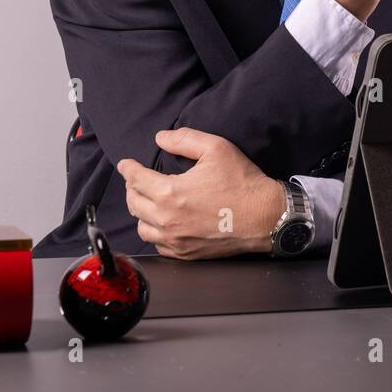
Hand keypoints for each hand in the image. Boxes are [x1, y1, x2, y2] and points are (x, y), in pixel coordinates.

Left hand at [117, 128, 285, 259]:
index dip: (128, 169)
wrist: (266, 216)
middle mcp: (167, 219)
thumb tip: (161, 138)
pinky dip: (156, 233)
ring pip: (142, 227)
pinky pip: (159, 245)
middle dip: (132, 189)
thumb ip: (185, 139)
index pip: (135, 179)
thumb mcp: (217, 149)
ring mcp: (176, 239)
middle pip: (133, 203)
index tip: (125, 165)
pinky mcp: (186, 253)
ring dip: (142, 212)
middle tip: (137, 181)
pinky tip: (165, 223)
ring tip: (149, 202)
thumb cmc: (243, 183)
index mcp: (170, 192)